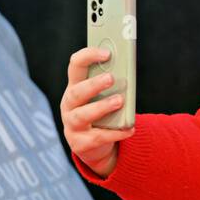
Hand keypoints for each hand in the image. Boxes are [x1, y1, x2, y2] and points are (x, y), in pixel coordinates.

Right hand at [60, 46, 135, 177]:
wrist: (94, 146)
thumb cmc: (102, 114)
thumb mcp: (104, 98)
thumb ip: (112, 87)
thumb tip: (128, 75)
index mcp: (75, 87)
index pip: (75, 66)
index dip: (88, 56)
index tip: (107, 52)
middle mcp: (69, 105)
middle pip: (76, 92)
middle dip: (93, 84)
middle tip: (111, 78)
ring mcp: (71, 125)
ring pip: (82, 115)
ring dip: (101, 107)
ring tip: (120, 101)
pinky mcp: (80, 143)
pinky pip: (97, 137)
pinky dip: (115, 133)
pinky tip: (130, 128)